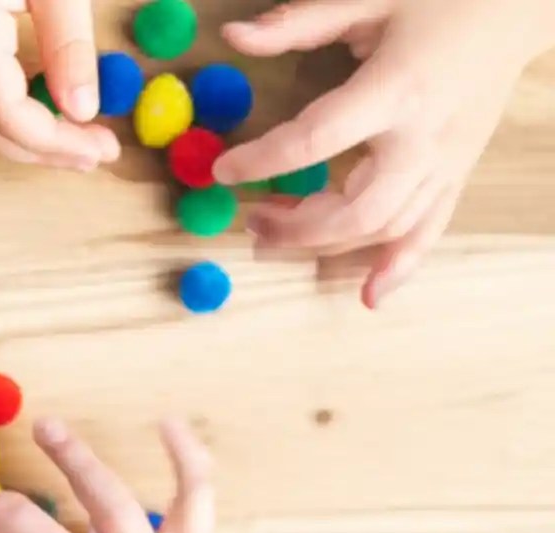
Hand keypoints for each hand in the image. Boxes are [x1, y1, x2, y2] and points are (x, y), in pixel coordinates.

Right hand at [0, 0, 119, 170]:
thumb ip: (69, 44)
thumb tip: (82, 110)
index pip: (5, 113)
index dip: (54, 142)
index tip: (104, 146)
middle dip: (43, 151)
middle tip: (100, 153)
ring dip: (29, 140)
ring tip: (82, 141)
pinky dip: (15, 115)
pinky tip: (55, 109)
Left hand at [212, 0, 554, 308]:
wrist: (518, 11)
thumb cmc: (441, 1)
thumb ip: (297, 23)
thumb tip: (233, 38)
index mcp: (394, 92)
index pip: (316, 141)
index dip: (263, 161)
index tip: (223, 172)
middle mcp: (421, 140)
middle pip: (353, 211)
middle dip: (294, 227)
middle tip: (251, 220)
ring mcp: (444, 165)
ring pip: (383, 230)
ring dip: (324, 246)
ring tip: (273, 235)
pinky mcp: (456, 176)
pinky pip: (427, 233)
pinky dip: (397, 268)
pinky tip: (369, 296)